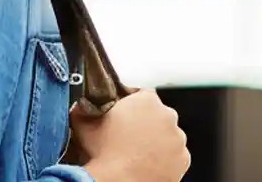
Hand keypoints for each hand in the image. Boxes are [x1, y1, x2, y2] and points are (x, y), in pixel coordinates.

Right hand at [73, 89, 189, 181]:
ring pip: (167, 136)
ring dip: (156, 141)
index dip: (129, 106)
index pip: (140, 95)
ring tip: (137, 154)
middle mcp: (167, 116)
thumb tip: (79, 107)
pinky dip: (164, 159)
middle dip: (144, 123)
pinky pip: (174, 156)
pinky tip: (147, 165)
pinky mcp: (183, 160)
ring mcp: (178, 139)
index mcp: (146, 100)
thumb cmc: (103, 153)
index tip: (120, 117)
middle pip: (156, 115)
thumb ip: (83, 110)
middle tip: (127, 137)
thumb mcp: (84, 124)